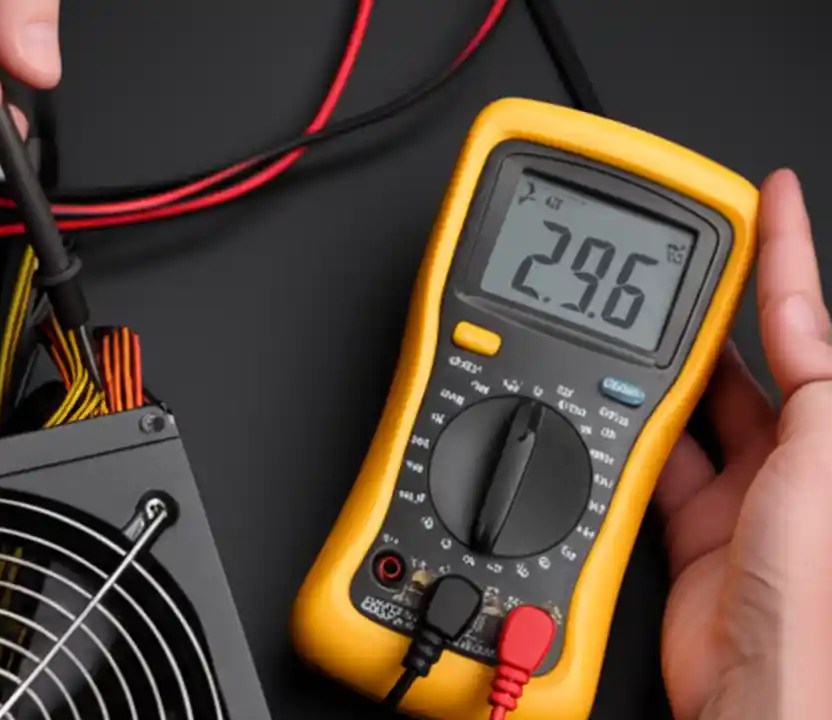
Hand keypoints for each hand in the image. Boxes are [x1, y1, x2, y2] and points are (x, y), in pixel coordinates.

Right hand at [657, 169, 830, 718]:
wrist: (762, 682)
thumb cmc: (816, 585)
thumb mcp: (827, 457)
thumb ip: (813, 381)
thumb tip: (794, 306)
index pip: (809, 326)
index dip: (789, 257)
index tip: (767, 198)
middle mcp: (794, 461)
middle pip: (748, 365)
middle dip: (715, 316)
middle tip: (681, 265)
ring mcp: (740, 494)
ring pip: (690, 409)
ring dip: (661, 373)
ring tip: (632, 324)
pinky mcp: (687, 527)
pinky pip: (652, 461)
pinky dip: (629, 435)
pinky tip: (611, 408)